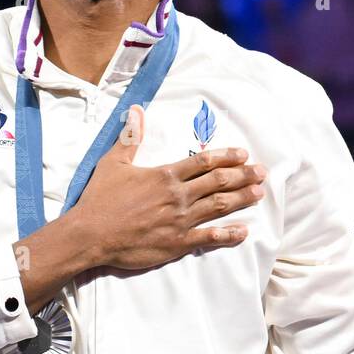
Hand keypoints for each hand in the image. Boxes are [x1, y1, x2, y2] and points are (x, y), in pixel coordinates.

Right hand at [73, 105, 266, 270]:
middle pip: (218, 182)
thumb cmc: (100, 199)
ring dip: (242, 199)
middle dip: (243, 176)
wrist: (90, 234)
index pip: (203, 162)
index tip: (243, 154)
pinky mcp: (177, 243)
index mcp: (165, 175)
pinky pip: (209, 238)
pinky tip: (244, 231)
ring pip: (218, 207)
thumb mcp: (113, 163)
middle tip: (262, 172)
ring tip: (259, 194)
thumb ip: (130, 138)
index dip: (226, 156)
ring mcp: (180, 221)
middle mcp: (178, 196)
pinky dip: (228, 234)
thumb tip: (136, 110)